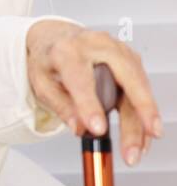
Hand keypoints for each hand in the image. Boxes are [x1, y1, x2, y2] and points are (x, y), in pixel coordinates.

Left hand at [26, 20, 163, 164]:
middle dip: (139, 113)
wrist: (56, 37)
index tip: (97, 129)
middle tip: (139, 142)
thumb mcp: (41, 83)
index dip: (90, 107)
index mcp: (68, 51)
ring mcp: (118, 50)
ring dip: (144, 121)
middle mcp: (97, 45)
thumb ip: (60, 105)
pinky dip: (144, 114)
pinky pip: (142, 88)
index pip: (82, 80)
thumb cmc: (48, 59)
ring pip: (140, 87)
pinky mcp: (131, 58)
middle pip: (126, 79)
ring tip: (139, 148)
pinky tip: (143, 135)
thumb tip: (80, 128)